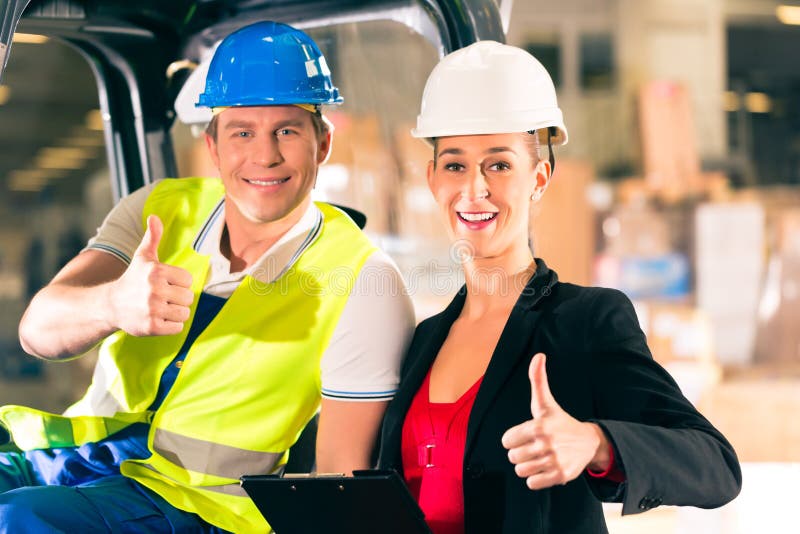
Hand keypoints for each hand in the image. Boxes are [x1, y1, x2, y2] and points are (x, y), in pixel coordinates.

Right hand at [108, 215, 193, 335]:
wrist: (111, 305)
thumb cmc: (133, 279)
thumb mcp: (142, 257)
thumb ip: (153, 237)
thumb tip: (154, 216)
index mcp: (156, 271)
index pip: (188, 280)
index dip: (178, 283)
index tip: (164, 284)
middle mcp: (154, 290)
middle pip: (188, 298)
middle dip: (178, 299)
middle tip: (161, 298)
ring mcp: (153, 310)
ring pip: (185, 313)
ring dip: (175, 313)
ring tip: (160, 308)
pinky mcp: (152, 327)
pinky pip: (178, 327)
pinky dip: (171, 326)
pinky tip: (157, 319)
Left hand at [501, 353, 609, 489]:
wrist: (588, 442)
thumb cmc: (560, 422)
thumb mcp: (546, 403)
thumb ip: (538, 380)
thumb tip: (538, 356)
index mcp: (538, 426)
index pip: (507, 440)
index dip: (513, 439)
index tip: (525, 435)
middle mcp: (546, 444)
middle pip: (513, 457)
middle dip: (520, 453)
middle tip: (534, 447)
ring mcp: (553, 460)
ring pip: (521, 471)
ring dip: (527, 466)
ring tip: (539, 458)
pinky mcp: (560, 476)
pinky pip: (532, 484)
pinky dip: (536, 479)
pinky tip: (545, 468)